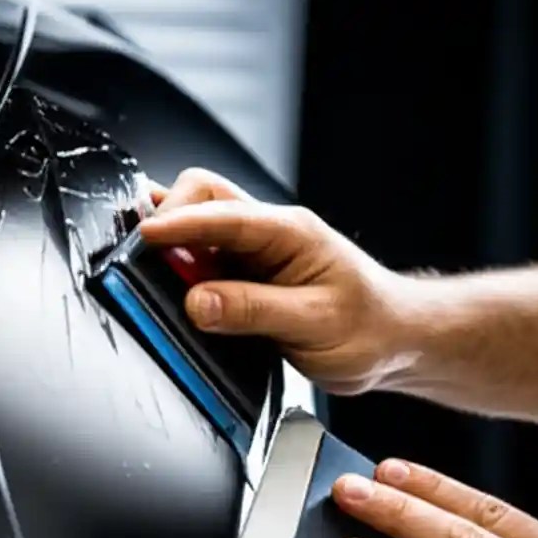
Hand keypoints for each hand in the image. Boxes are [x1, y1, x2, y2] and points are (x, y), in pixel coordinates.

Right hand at [139, 168, 423, 394]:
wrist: (394, 341)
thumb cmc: (369, 327)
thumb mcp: (314, 324)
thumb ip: (252, 311)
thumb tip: (197, 302)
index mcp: (290, 232)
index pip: (223, 214)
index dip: (179, 222)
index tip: (145, 237)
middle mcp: (269, 233)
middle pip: (203, 196)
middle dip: (169, 218)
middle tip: (144, 257)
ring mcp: (255, 252)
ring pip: (198, 226)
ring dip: (171, 245)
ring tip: (148, 271)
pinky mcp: (245, 275)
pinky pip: (203, 259)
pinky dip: (179, 267)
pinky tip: (169, 284)